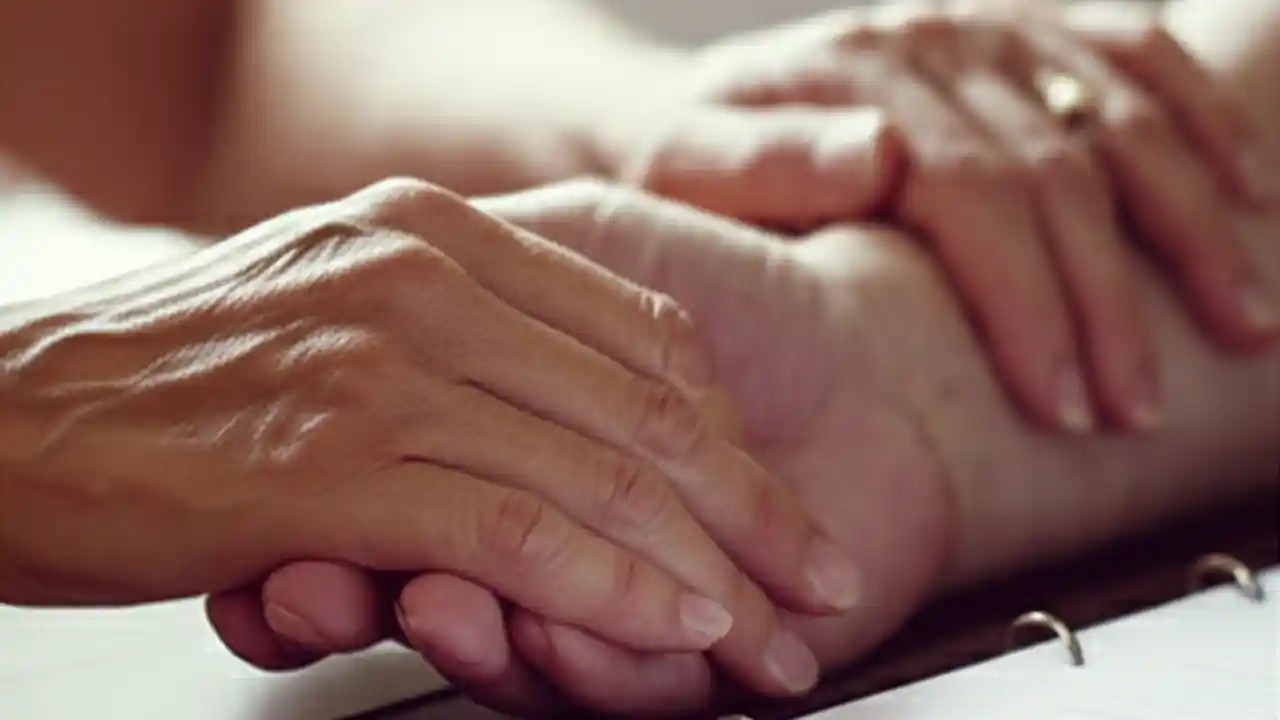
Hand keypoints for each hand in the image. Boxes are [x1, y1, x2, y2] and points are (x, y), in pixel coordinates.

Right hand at [209, 180, 954, 715]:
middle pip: (644, 403)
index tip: (777, 500)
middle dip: (748, 508)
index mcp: (442, 235)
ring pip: (595, 469)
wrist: (6, 406)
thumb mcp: (342, 309)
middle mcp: (427, 279)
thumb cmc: (176, 377)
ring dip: (702, 565)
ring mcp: (384, 365)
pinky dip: (607, 585)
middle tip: (813, 576)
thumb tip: (579, 406)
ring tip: (769, 631)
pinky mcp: (333, 462)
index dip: (728, 429)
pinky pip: (511, 529)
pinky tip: (672, 625)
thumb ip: (460, 334)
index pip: (640, 335)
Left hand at [604, 5, 1276, 432]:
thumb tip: (877, 148)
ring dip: (1189, 225)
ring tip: (1242, 327)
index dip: (1028, 303)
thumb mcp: (685, 172)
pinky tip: (1247, 191)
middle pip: (1057, 172)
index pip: (973, 194)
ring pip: (1119, 113)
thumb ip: (764, 166)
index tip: (1061, 407)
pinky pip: (1134, 54)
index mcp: (852, 77)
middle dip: (1110, 302)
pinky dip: (1201, 120)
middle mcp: (931, 39)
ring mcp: (984, 27)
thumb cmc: (679, 168)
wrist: (677, 112)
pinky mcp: (1020, 32)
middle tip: (1137, 408)